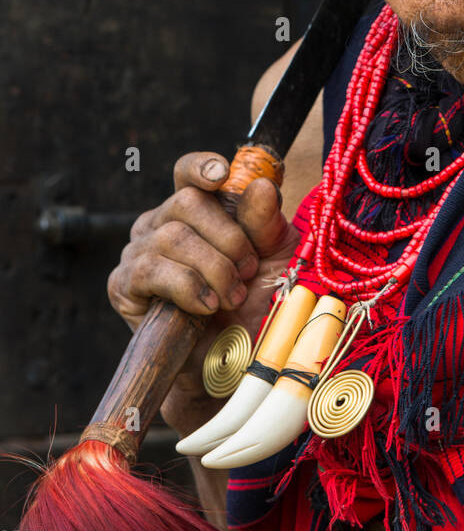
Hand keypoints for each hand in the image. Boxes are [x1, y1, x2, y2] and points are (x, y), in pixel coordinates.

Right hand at [107, 151, 298, 432]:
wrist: (233, 363)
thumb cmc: (255, 303)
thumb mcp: (273, 258)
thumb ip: (266, 222)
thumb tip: (261, 185)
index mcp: (196, 210)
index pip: (188, 173)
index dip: (201, 167)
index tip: (222, 175)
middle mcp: (161, 223)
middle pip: (187, 201)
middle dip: (227, 236)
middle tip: (247, 270)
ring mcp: (138, 252)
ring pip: (172, 236)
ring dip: (213, 268)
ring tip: (232, 296)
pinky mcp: (123, 285)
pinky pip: (152, 269)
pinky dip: (187, 287)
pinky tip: (206, 306)